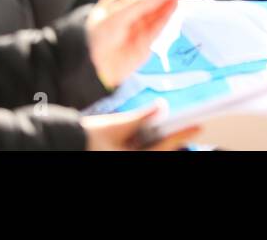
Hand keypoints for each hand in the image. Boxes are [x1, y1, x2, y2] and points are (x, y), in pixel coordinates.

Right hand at [82, 104, 199, 150]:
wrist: (68, 142)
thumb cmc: (91, 136)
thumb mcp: (118, 124)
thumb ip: (141, 117)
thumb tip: (161, 106)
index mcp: (131, 157)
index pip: (163, 146)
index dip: (181, 135)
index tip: (198, 127)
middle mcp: (130, 159)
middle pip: (159, 152)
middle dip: (174, 142)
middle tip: (189, 130)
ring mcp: (127, 157)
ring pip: (152, 151)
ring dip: (162, 142)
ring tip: (174, 131)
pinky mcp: (122, 153)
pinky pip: (142, 149)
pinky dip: (149, 143)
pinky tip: (153, 134)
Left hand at [85, 0, 183, 89]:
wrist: (93, 67)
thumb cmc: (98, 37)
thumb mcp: (116, 16)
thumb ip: (141, 3)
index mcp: (119, 2)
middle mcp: (130, 13)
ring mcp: (138, 27)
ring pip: (158, 10)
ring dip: (170, 0)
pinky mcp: (145, 42)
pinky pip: (159, 25)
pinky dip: (168, 15)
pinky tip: (175, 5)